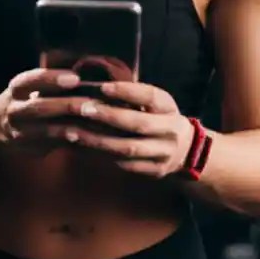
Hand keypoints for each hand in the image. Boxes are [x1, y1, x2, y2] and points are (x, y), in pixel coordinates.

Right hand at [0, 68, 95, 152]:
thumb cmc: (27, 98)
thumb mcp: (30, 86)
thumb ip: (52, 84)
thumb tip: (84, 79)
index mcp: (17, 89)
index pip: (31, 80)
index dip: (52, 79)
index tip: (75, 78)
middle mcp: (14, 111)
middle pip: (38, 107)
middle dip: (65, 105)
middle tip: (91, 104)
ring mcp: (20, 133)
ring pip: (45, 131)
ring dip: (70, 127)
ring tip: (89, 125)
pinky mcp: (31, 149)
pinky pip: (53, 146)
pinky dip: (71, 142)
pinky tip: (88, 139)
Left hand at [63, 81, 195, 178]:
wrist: (186, 152)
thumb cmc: (160, 119)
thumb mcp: (156, 105)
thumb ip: (134, 97)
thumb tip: (96, 87)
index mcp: (168, 108)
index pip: (150, 96)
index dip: (127, 91)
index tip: (102, 87)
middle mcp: (170, 131)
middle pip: (138, 124)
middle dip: (108, 116)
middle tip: (82, 109)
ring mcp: (163, 153)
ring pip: (128, 148)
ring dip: (98, 140)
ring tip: (74, 132)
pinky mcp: (153, 171)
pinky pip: (123, 165)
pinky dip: (101, 157)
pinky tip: (82, 149)